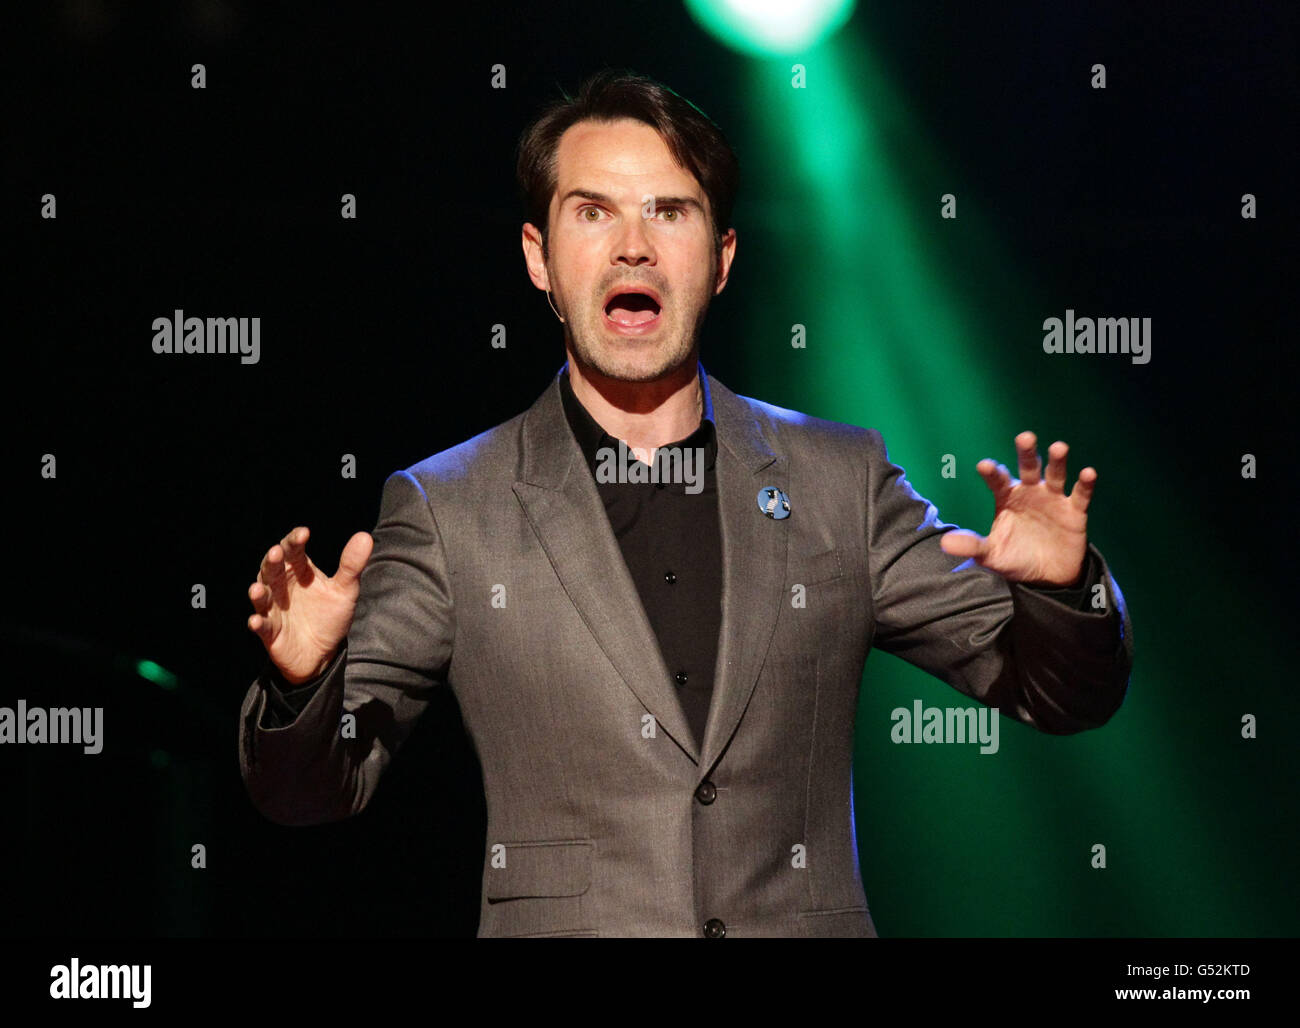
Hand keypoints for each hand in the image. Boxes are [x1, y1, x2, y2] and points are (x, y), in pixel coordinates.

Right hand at [247, 526, 373, 684]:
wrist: (323, 652)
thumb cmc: (330, 616)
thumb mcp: (345, 590)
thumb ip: (352, 565)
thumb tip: (366, 537)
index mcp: (299, 571)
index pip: (293, 551)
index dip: (295, 541)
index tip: (304, 533)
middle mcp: (281, 586)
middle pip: (272, 569)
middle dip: (273, 562)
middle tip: (276, 552)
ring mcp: (273, 609)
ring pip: (262, 597)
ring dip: (259, 592)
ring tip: (259, 588)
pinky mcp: (270, 631)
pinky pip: (261, 626)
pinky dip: (257, 623)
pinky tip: (256, 620)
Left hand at [939, 431, 1093, 585]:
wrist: (1046, 577)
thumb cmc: (1015, 557)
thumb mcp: (991, 555)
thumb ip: (971, 546)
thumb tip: (944, 543)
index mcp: (1006, 497)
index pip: (998, 480)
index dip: (992, 472)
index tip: (985, 465)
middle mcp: (1030, 492)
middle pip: (1028, 467)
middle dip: (1027, 453)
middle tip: (1025, 437)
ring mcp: (1053, 499)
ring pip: (1055, 475)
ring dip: (1057, 462)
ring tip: (1059, 447)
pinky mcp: (1074, 512)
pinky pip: (1080, 495)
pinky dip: (1085, 484)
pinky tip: (1088, 472)